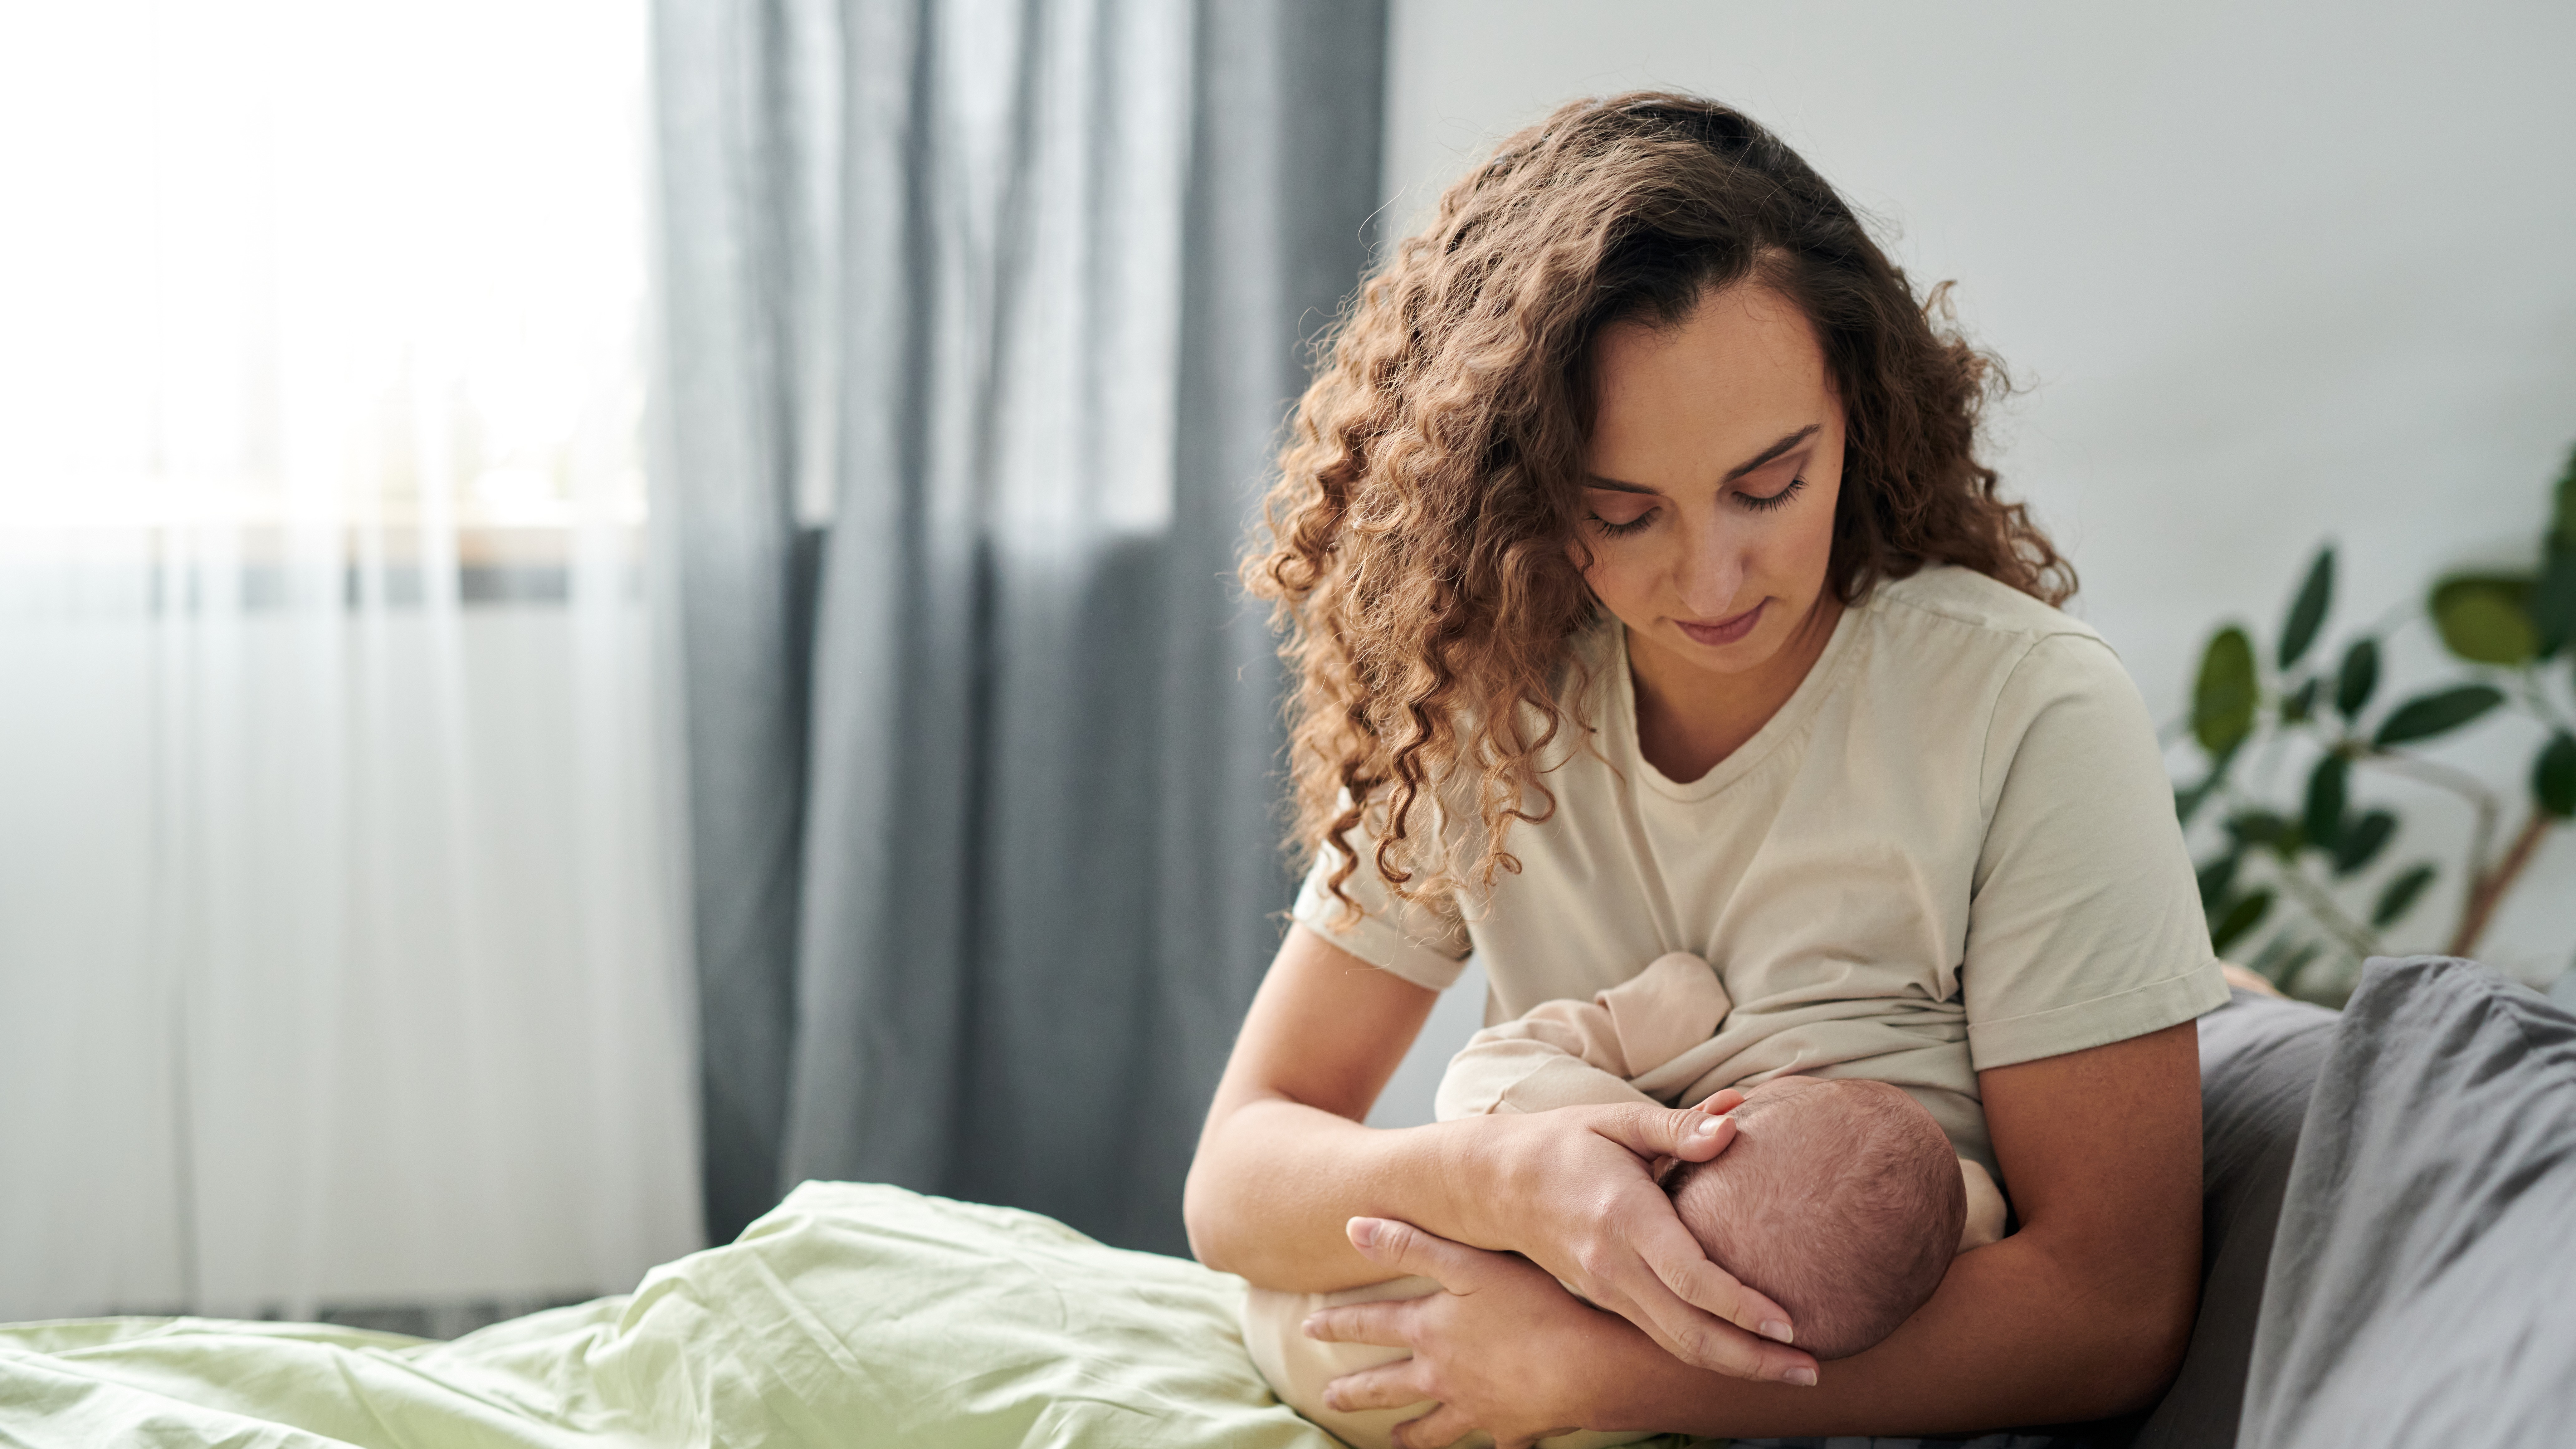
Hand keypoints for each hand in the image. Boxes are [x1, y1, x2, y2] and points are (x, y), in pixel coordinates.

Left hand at [1305, 1217, 1618, 1448]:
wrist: (1586, 1364)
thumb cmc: (1531, 1305)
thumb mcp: (1467, 1262)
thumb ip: (1410, 1244)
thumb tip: (1352, 1227)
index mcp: (1428, 1332)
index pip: (1367, 1326)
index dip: (1335, 1325)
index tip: (1307, 1329)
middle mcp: (1441, 1376)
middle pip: (1386, 1387)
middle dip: (1354, 1392)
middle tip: (1330, 1399)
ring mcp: (1474, 1409)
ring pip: (1430, 1428)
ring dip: (1409, 1434)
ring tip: (1395, 1439)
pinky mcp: (1511, 1430)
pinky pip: (1491, 1444)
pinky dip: (1484, 1446)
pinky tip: (1483, 1446)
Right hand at [1456, 1091, 1816, 1383]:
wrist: (1496, 1183)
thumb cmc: (1566, 1143)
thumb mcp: (1618, 1120)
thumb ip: (1679, 1127)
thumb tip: (1735, 1120)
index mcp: (1624, 1217)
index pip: (1690, 1277)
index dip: (1742, 1307)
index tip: (1789, 1325)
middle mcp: (1614, 1266)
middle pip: (1690, 1331)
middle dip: (1753, 1359)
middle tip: (1812, 1370)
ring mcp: (1608, 1291)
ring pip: (1678, 1345)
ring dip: (1737, 1365)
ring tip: (1794, 1371)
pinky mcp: (1608, 1301)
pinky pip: (1663, 1336)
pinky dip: (1708, 1352)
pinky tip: (1747, 1353)